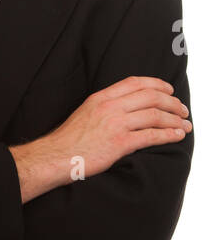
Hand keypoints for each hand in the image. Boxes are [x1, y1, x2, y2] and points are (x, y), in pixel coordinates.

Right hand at [52, 75, 190, 175]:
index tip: (169, 90)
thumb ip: (104, 108)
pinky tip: (177, 136)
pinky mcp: (119, 143)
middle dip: (172, 102)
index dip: (157, 84)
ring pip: (154, 115)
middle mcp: (109, 107)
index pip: (135, 82)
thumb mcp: (84, 113)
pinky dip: (168, 135)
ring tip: (185, 124)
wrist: (54, 157)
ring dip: (174, 119)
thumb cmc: (68, 141)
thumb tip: (125, 110)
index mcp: (101, 97)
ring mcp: (115, 124)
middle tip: (182, 110)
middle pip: (151, 97)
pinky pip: (151, 135)